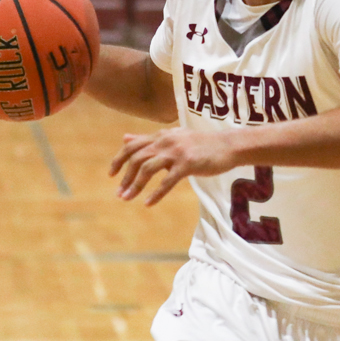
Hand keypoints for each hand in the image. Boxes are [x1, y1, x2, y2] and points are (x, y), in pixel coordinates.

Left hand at [109, 128, 238, 205]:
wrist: (229, 145)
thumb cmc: (202, 144)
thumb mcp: (173, 137)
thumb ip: (149, 139)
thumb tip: (124, 138)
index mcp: (161, 136)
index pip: (132, 146)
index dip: (118, 160)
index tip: (111, 175)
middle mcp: (165, 142)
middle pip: (136, 158)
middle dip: (125, 177)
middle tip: (119, 193)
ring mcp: (176, 153)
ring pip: (147, 169)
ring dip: (135, 185)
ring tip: (127, 198)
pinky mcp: (188, 164)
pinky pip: (166, 181)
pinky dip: (155, 193)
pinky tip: (148, 203)